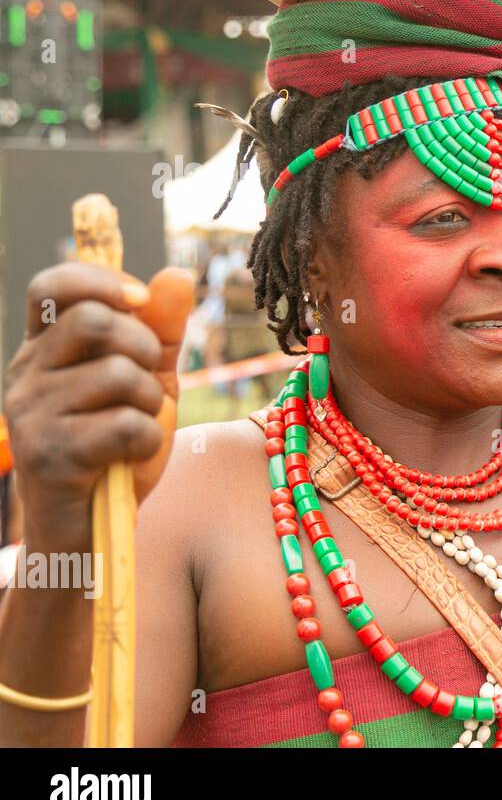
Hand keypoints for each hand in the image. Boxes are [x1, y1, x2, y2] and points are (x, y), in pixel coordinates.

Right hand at [3, 262, 193, 550]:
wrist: (93, 526)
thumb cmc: (118, 445)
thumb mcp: (147, 380)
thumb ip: (162, 330)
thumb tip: (178, 273)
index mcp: (43, 349)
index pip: (53, 286)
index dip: (100, 280)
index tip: (140, 301)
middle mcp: (25, 374)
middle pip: (93, 321)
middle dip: (143, 346)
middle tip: (147, 379)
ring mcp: (31, 414)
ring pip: (119, 375)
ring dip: (150, 403)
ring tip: (138, 425)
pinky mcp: (49, 455)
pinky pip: (126, 425)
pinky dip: (148, 440)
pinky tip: (132, 456)